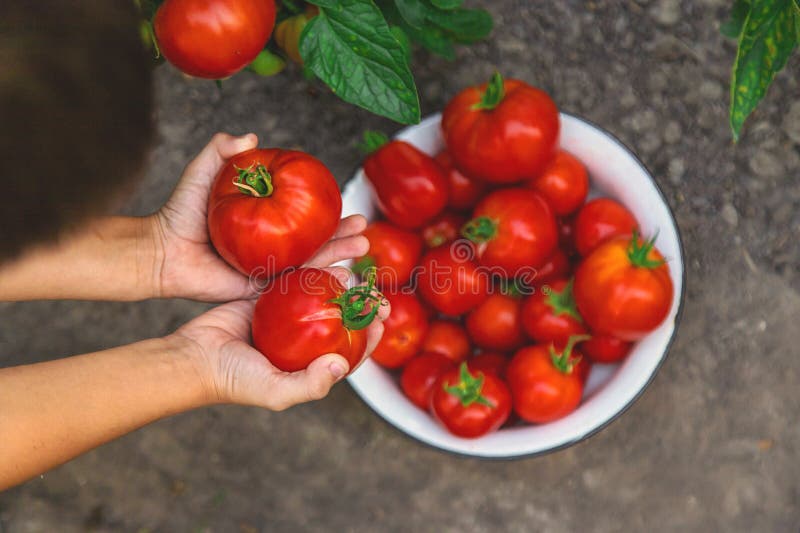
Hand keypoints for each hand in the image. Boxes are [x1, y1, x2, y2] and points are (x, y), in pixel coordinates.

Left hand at [150, 132, 367, 301]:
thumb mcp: (202, 174)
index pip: (303, 214)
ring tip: (362, 246)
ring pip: (310, 263)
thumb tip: (252, 136)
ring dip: (338, 256)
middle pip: (316, 241)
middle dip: (343, 236)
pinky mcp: (259, 289)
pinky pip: (291, 284)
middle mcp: (271, 246)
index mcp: (265, 221)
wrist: (162, 252)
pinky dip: (317, 279)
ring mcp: (267, 268)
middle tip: (364, 229)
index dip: (327, 210)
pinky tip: (341, 275)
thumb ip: (221, 152)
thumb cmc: (180, 212)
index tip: (347, 202)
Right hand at [171, 268, 388, 409]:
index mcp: (307, 364)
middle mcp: (299, 341)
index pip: (348, 352)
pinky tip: (332, 261)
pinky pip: (295, 278)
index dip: (368, 337)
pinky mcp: (267, 295)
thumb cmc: (234, 381)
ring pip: (320, 294)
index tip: (381, 320)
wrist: (192, 357)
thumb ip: (310, 384)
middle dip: (362, 307)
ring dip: (343, 280)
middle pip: (339, 320)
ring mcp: (284, 318)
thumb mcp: (275, 392)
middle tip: (380, 295)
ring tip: (362, 268)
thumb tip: (340, 364)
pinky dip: (313, 270)